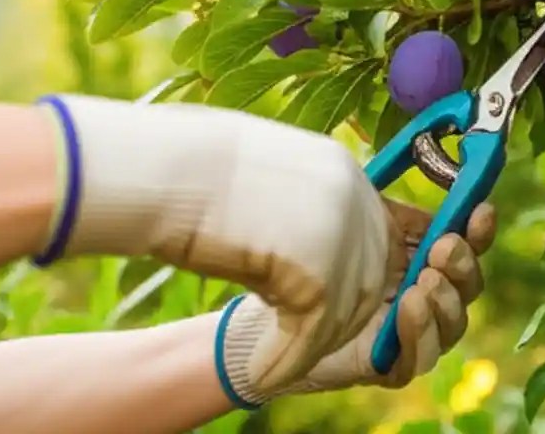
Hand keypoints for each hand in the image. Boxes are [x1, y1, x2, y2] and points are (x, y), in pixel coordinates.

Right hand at [34, 94, 391, 368]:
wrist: (161, 171)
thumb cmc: (192, 171)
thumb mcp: (268, 178)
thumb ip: (305, 206)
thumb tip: (319, 243)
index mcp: (343, 171)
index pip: (383, 236)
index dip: (365, 277)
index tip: (343, 306)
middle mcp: (353, 200)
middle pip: (370, 280)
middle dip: (341, 318)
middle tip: (303, 343)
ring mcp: (341, 234)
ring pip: (346, 312)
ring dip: (311, 345)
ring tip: (274, 362)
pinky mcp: (316, 271)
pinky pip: (313, 332)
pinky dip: (289, 360)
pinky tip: (266, 373)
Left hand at [216, 200, 495, 405]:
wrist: (276, 305)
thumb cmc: (324, 259)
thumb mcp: (362, 225)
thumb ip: (398, 216)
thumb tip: (436, 202)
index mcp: (426, 260)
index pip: (467, 247)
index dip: (479, 231)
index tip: (481, 211)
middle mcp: (429, 299)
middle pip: (469, 287)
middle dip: (461, 266)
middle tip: (442, 248)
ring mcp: (414, 336)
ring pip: (454, 326)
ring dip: (444, 302)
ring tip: (422, 283)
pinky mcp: (392, 366)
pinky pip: (421, 359)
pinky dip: (420, 334)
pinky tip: (407, 308)